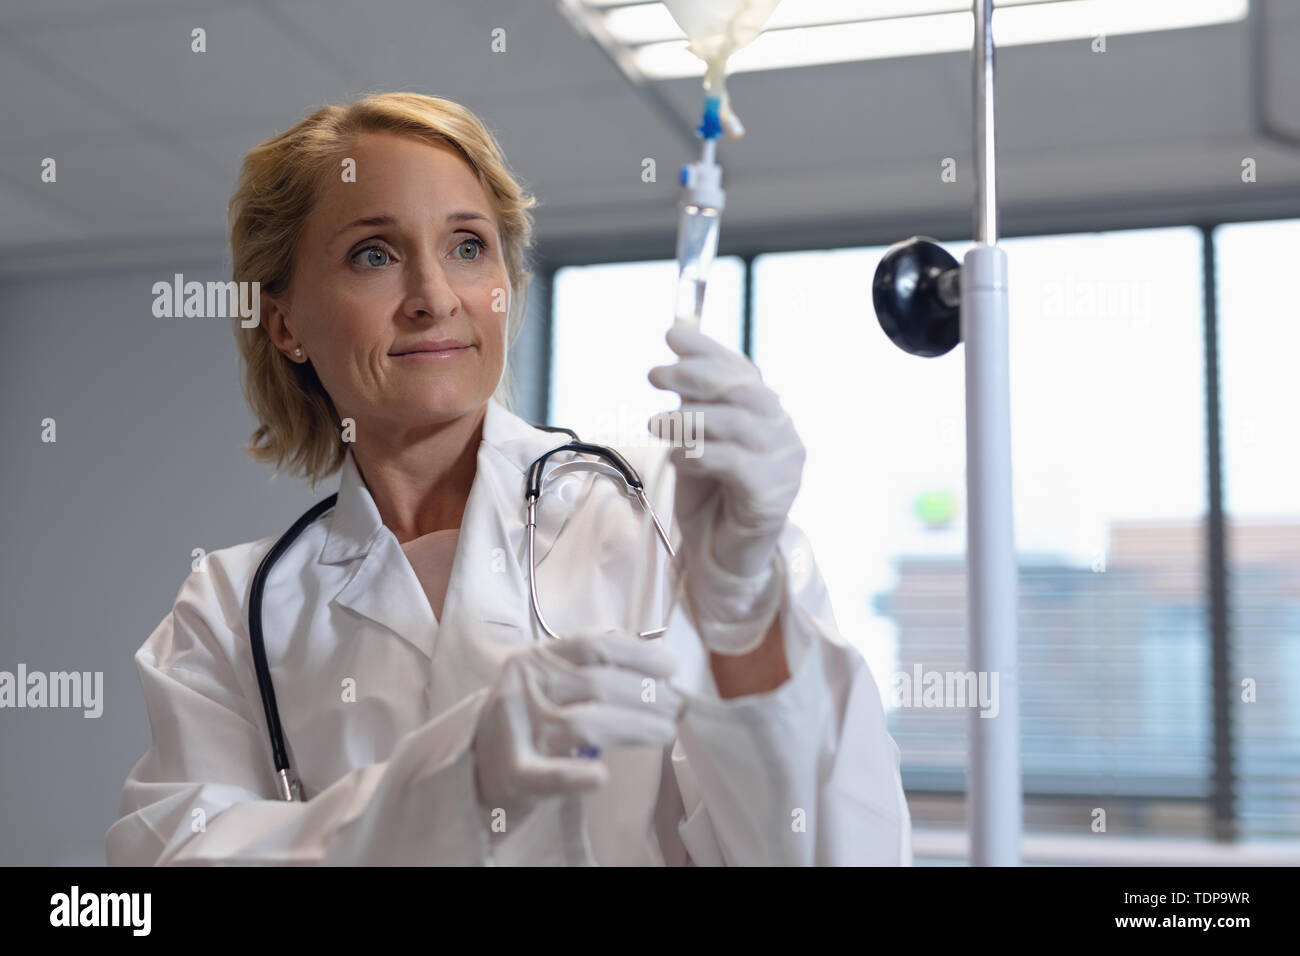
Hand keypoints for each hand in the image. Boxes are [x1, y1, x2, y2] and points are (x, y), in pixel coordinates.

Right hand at [472, 629, 682, 826]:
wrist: (479, 763)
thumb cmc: (532, 717)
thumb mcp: (553, 680)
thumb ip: (593, 668)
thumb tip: (659, 667)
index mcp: (537, 657)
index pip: (594, 645)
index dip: (638, 655)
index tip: (670, 668)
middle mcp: (525, 685)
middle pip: (598, 684)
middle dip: (647, 695)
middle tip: (676, 708)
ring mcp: (518, 728)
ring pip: (585, 723)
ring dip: (634, 727)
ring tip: (665, 732)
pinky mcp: (514, 772)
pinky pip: (546, 774)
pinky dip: (573, 777)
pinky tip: (601, 778)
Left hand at [647, 324, 805, 654]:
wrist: (719, 557)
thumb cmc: (707, 496)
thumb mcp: (692, 442)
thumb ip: (691, 407)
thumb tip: (673, 362)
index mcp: (766, 416)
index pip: (742, 371)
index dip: (708, 350)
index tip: (673, 334)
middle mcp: (783, 436)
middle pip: (746, 392)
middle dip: (697, 377)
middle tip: (654, 375)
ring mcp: (784, 467)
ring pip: (739, 426)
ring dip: (690, 420)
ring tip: (655, 425)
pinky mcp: (773, 499)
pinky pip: (736, 465)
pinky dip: (701, 456)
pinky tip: (679, 460)